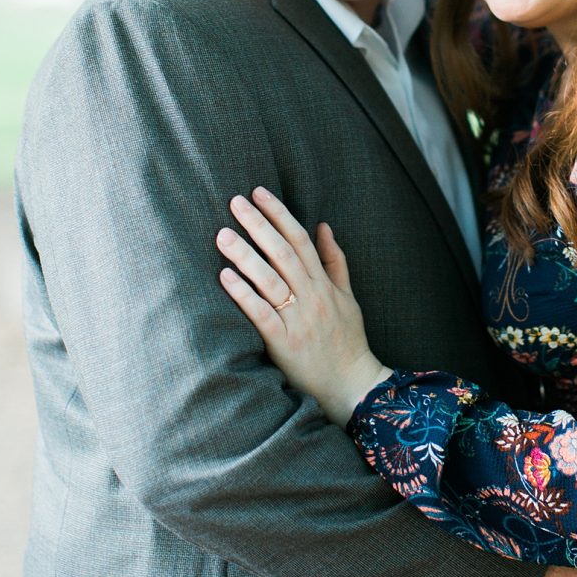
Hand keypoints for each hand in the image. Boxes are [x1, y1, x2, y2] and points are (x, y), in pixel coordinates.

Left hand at [217, 187, 388, 422]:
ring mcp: (298, 319)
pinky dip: (244, 294)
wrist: (352, 384)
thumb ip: (336, 262)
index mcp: (324, 284)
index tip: (258, 192)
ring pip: (270, 279)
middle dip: (258, 225)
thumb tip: (324, 226)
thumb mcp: (349, 298)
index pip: (301, 240)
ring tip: (223, 234)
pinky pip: (261, 314)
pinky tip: (225, 277)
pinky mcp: (284, 343)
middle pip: (282, 253)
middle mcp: (312, 297)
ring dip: (245, 255)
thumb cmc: (347, 340)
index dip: (279, 214)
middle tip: (234, 203)